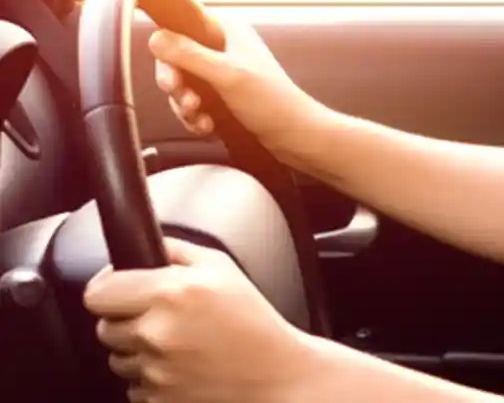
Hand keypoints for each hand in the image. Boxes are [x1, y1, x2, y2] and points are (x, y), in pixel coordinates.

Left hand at [83, 238, 317, 402]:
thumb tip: (142, 245)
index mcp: (170, 293)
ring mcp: (155, 371)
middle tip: (161, 318)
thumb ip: (176, 250)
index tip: (120, 290)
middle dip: (126, 321)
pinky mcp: (157, 399)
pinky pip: (134, 386)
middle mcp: (156, 332)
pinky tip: (182, 367)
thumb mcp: (222, 268)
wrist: (275, 373)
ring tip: (177, 344)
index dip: (108, 288)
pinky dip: (151, 378)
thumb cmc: (253, 320)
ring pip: (117, 359)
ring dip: (138, 352)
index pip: (97, 293)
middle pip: (104, 327)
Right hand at [151, 16, 322, 155]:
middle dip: (176, 85)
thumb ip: (189, 55)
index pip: (181, 26)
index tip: (172, 77)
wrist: (295, 134)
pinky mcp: (222, 96)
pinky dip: (196, 117)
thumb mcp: (226, 74)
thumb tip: (154, 37)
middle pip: (176, 60)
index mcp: (227, 30)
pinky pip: (195, 103)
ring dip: (185, 106)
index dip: (168, 50)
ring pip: (184, 86)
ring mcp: (222, 72)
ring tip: (200, 119)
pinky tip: (208, 128)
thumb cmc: (269, 100)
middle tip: (185, 102)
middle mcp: (222, 47)